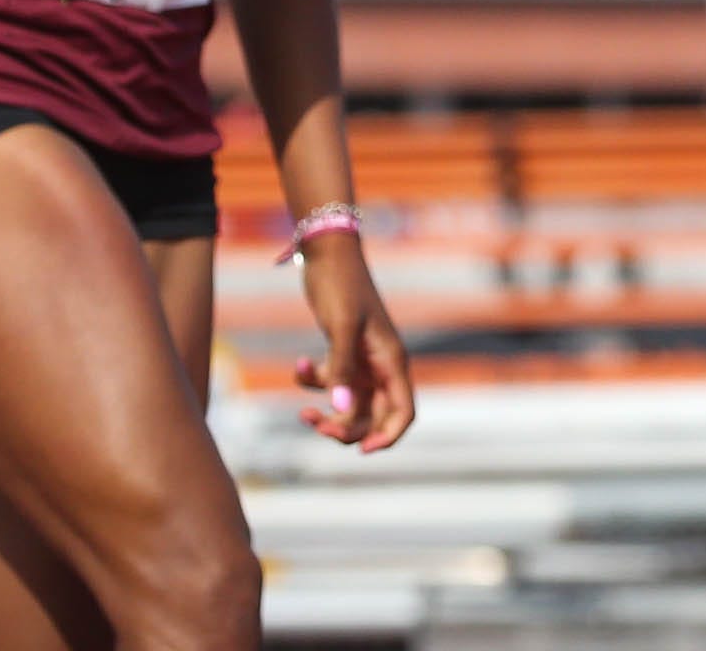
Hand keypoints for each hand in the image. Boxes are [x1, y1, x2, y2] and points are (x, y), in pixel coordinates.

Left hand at [294, 240, 413, 453]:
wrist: (327, 254)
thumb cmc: (341, 286)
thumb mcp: (341, 326)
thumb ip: (343, 369)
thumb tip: (343, 409)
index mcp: (392, 361)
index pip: (404, 412)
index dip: (388, 437)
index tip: (363, 451)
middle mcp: (381, 365)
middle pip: (375, 416)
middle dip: (348, 430)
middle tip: (319, 426)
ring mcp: (362, 360)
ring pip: (351, 405)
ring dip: (329, 413)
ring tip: (303, 412)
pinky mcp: (343, 352)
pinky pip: (332, 383)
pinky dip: (313, 383)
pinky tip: (301, 365)